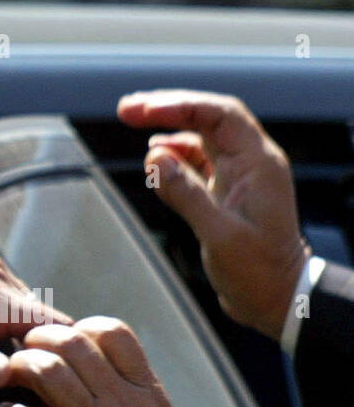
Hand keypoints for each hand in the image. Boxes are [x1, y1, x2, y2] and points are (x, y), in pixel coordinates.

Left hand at [0, 245, 71, 385]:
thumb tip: (6, 375)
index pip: (51, 324)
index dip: (65, 357)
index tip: (66, 387)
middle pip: (44, 316)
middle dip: (47, 350)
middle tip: (39, 389)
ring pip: (27, 305)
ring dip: (28, 335)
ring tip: (18, 371)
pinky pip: (7, 294)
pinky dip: (9, 319)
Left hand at [0, 317, 190, 406]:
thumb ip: (126, 378)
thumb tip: (86, 342)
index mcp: (144, 389)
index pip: (112, 331)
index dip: (80, 326)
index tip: (65, 338)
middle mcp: (121, 404)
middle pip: (70, 342)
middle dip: (38, 339)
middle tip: (27, 350)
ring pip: (45, 371)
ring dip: (18, 367)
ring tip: (13, 376)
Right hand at [117, 89, 308, 340]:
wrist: (278, 301)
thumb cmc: (258, 273)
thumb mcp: (220, 235)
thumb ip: (186, 194)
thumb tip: (153, 157)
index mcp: (259, 164)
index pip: (220, 114)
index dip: (180, 105)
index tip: (143, 110)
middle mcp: (250, 162)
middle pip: (207, 117)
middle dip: (167, 107)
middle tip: (127, 109)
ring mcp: (238, 175)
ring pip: (200, 134)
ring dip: (167, 125)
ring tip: (132, 120)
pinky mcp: (225, 190)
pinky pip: (197, 158)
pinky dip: (173, 151)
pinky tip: (153, 155)